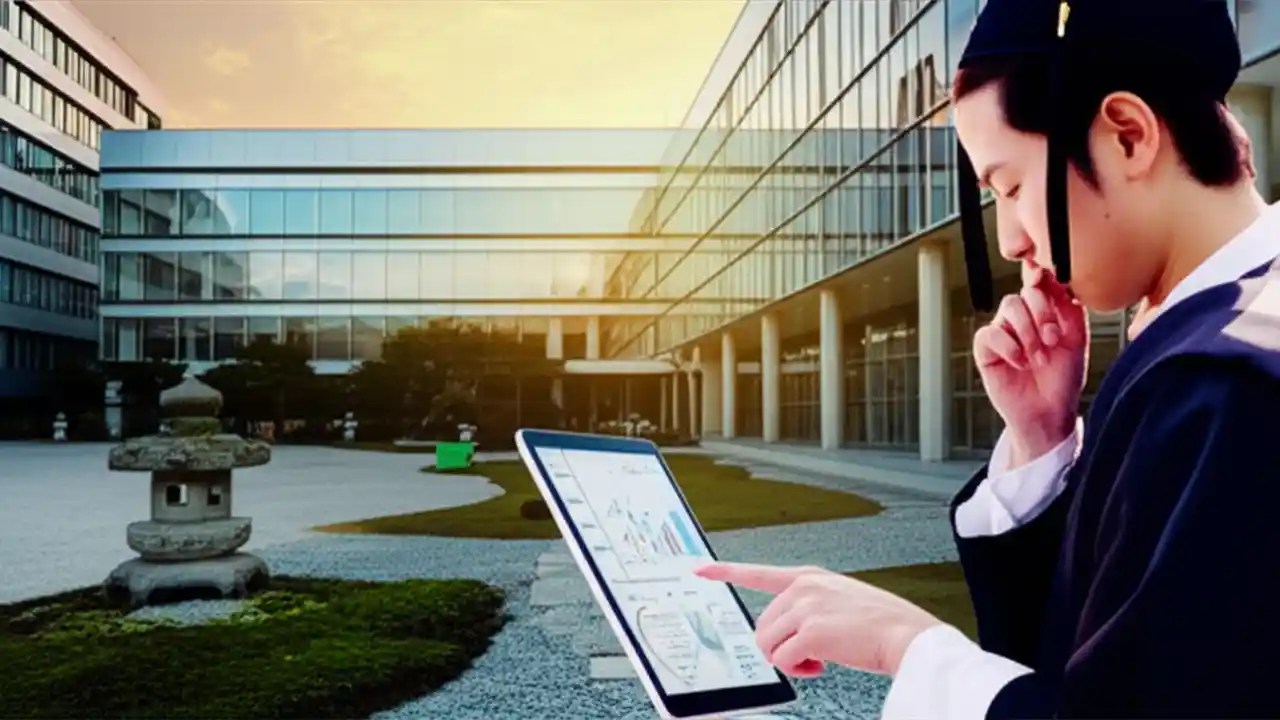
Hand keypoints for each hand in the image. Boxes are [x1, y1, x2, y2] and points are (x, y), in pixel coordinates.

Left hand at [694, 562, 942, 678]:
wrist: (906, 635)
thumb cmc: (881, 624)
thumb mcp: (841, 600)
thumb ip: (811, 606)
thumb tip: (786, 634)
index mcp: (810, 578)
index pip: (758, 572)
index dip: (725, 571)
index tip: (700, 568)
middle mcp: (804, 587)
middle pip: (762, 626)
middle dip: (780, 646)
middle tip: (810, 654)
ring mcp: (806, 607)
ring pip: (768, 645)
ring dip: (789, 660)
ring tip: (818, 659)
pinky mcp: (810, 631)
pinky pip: (782, 660)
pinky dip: (798, 671)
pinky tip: (821, 667)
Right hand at [973, 267, 1087, 465]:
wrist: (1049, 412)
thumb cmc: (1063, 379)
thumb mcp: (1076, 341)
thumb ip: (1070, 310)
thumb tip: (1061, 282)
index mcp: (1045, 312)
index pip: (1041, 283)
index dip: (1042, 275)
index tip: (1048, 278)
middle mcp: (1023, 318)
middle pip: (1025, 292)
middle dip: (1042, 312)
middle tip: (1053, 338)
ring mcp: (1003, 331)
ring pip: (1009, 307)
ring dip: (1028, 332)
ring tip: (1039, 358)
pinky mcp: (986, 350)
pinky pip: (989, 333)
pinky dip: (1008, 347)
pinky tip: (1020, 363)